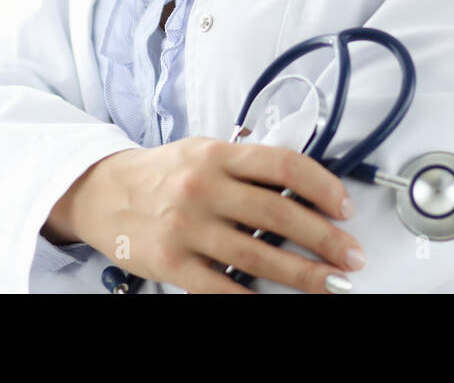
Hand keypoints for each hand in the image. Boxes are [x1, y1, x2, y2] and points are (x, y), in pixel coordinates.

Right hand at [45, 137, 365, 292]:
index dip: (322, 187)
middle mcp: (205, 187)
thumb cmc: (163, 173)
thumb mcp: (204, 150)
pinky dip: (253, 299)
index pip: (284, 165)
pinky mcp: (172, 263)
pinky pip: (222, 287)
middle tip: (351, 257)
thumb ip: (247, 164)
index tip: (345, 208)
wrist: (102, 192)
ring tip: (330, 284)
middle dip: (325, 240)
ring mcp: (187, 227)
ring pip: (258, 256)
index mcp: (219, 154)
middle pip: (280, 215)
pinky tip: (275, 302)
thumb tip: (303, 185)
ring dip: (302, 274)